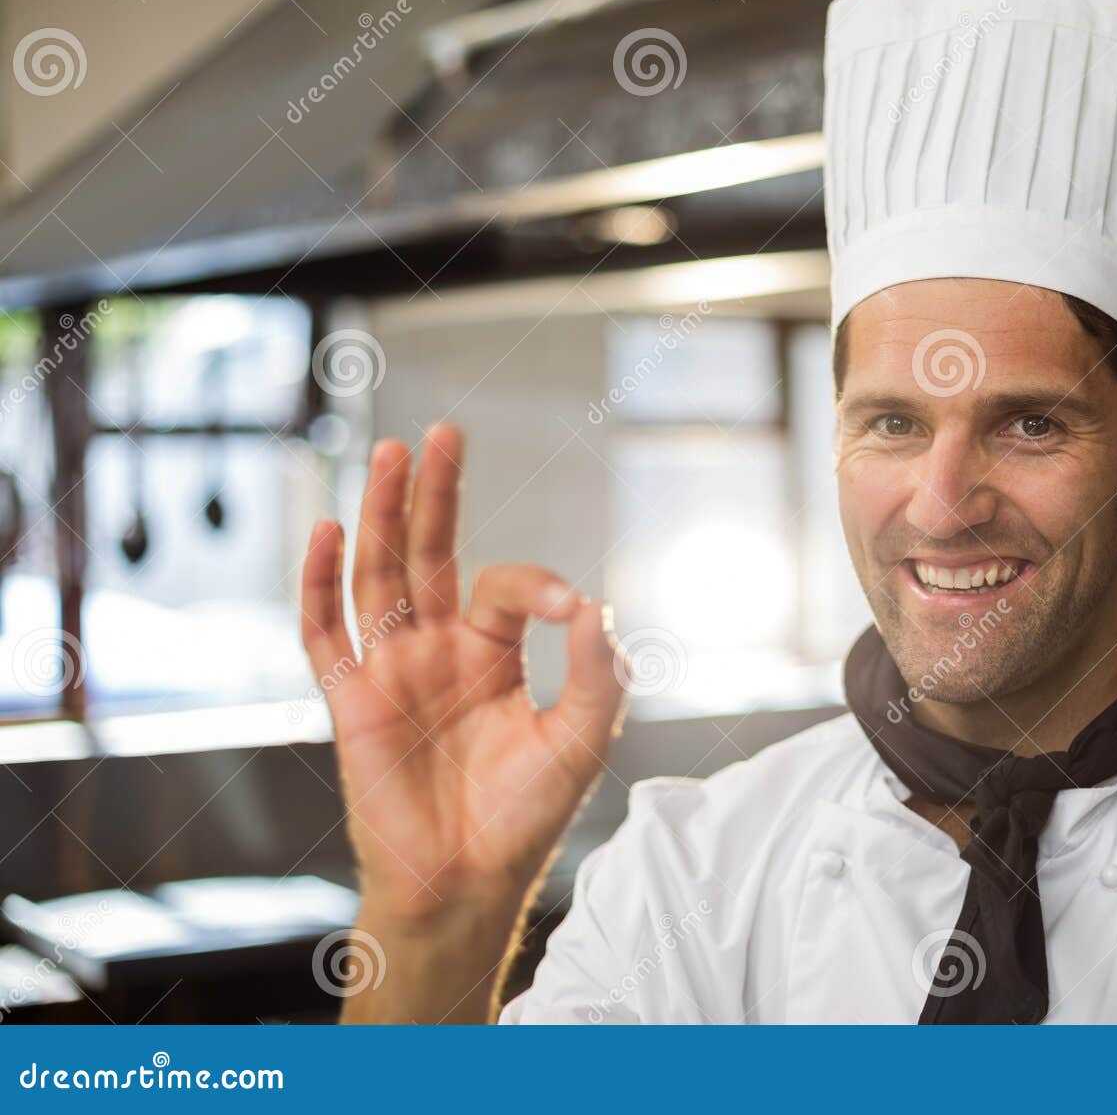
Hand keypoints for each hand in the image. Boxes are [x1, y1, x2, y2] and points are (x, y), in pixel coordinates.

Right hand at [299, 424, 625, 925]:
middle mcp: (439, 650)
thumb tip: (594, 603)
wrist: (468, 881)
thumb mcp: (583, 738)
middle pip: (430, 555)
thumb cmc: (526, 814)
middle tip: (444, 433)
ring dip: (383, 517)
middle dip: (437, 495)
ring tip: (392, 454)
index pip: (503, 585)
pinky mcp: (352, 703)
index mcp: (493, 653)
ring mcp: (392, 672)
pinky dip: (320, 586)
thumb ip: (597, 672)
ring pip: (379, 578)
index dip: (538, 583)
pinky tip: (328, 534)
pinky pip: (326, 636)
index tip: (572, 607)